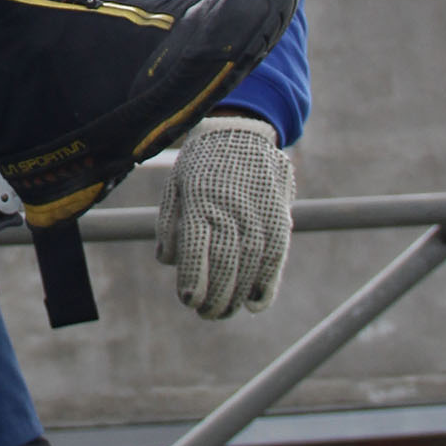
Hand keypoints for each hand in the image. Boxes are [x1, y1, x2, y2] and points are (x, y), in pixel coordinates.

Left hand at [156, 114, 293, 317]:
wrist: (240, 131)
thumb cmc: (200, 165)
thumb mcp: (176, 184)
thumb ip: (169, 222)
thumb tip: (167, 261)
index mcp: (200, 197)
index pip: (197, 246)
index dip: (195, 277)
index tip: (188, 300)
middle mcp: (231, 205)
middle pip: (226, 260)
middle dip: (216, 295)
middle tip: (206, 314)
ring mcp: (257, 210)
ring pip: (252, 262)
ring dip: (239, 294)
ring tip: (224, 312)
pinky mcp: (278, 215)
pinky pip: (276, 255)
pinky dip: (267, 283)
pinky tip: (255, 304)